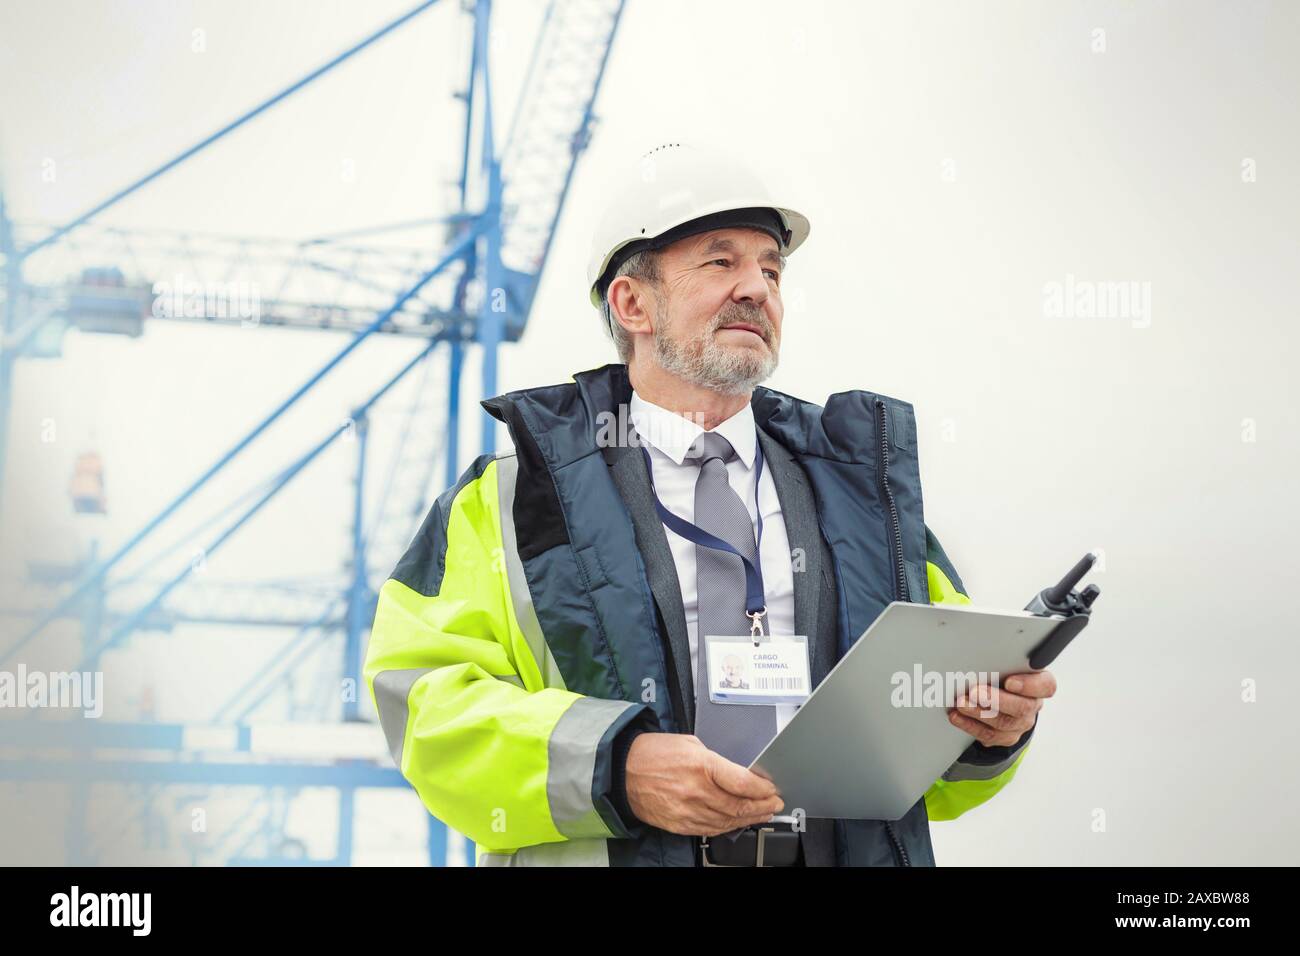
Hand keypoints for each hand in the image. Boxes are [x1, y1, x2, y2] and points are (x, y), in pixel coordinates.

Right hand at [624, 733, 784, 835]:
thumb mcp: (690, 744)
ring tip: (761, 814)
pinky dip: (728, 828)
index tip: (771, 789)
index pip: (742, 782)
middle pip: (739, 806)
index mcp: (700, 765)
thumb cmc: (652, 753)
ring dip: (749, 819)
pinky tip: (737, 823)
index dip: (762, 789)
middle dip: (762, 806)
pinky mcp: (679, 825)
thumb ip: (716, 761)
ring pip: (727, 822)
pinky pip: (710, 830)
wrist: (622, 771)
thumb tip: (737, 775)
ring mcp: (687, 811)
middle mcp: (695, 791)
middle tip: (774, 805)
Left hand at [947, 669, 1056, 747]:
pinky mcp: (1006, 737)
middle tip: (975, 692)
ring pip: (1003, 723)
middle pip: (1021, 707)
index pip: (1046, 686)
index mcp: (1039, 684)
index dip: (1029, 685)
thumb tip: (978, 657)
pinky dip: (969, 725)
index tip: (1010, 682)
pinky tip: (957, 716)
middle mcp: (1033, 705)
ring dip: (978, 712)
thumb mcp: (1007, 666)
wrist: (1003, 700)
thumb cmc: (1004, 676)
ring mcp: (1020, 724)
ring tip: (961, 703)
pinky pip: (988, 735)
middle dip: (995, 700)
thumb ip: (1001, 662)